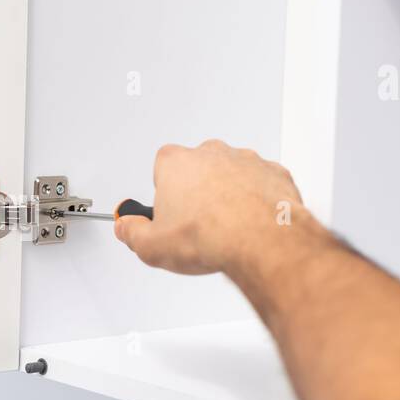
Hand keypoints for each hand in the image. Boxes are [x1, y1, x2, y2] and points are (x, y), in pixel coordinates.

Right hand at [114, 140, 321, 276]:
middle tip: (197, 224)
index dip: (163, 195)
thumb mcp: (152, 246)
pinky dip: (256, 199)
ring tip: (226, 227)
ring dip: (228, 194)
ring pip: (230, 175)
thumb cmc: (211, 236)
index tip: (167, 215)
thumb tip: (126, 227)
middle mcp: (210, 153)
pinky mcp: (273, 172)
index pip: (161, 170)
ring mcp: (244, 160)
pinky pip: (260, 183)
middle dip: (196, 192)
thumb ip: (131, 233)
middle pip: (196, 170)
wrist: (262, 241)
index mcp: (176, 163)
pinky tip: (250, 222)